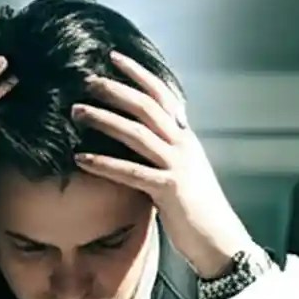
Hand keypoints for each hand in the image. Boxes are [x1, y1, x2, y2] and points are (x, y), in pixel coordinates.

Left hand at [71, 51, 252, 278]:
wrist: (220, 240)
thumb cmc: (197, 210)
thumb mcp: (184, 170)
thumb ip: (165, 151)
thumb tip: (141, 137)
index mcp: (185, 138)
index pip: (162, 94)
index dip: (138, 74)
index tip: (114, 58)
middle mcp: (183, 145)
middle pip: (146, 107)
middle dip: (115, 90)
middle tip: (86, 80)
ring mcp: (177, 166)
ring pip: (137, 133)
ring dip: (104, 119)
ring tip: (77, 112)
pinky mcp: (169, 190)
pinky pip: (132, 172)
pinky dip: (104, 164)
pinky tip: (81, 158)